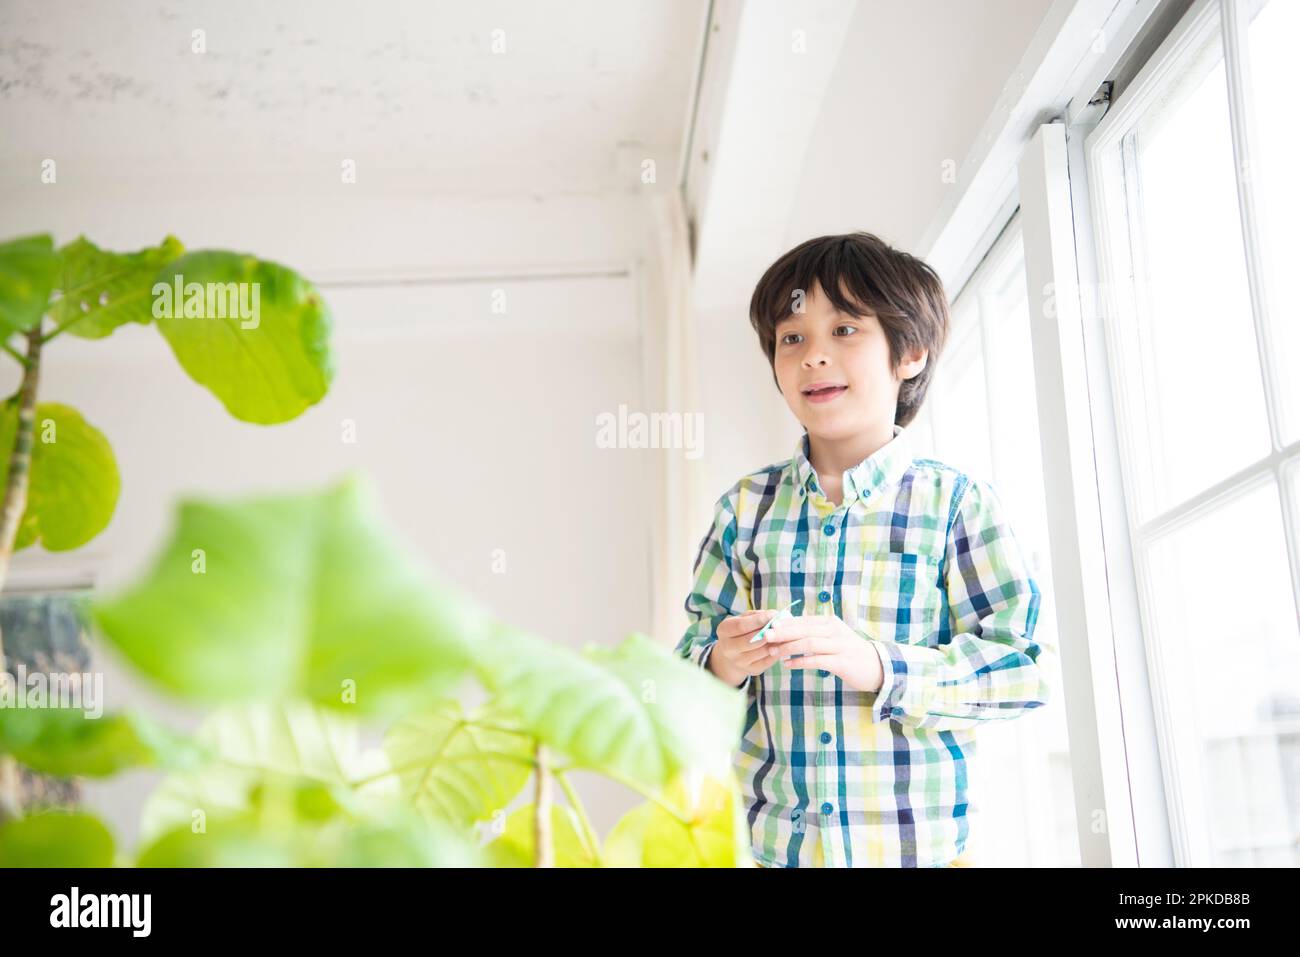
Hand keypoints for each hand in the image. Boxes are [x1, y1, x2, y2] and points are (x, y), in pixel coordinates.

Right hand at [707, 609, 783, 685]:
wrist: (733, 655)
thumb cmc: (741, 631)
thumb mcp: (743, 619)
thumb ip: (756, 615)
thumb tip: (774, 615)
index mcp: (723, 631)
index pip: (741, 626)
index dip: (758, 620)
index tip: (773, 614)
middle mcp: (727, 648)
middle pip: (750, 641)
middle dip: (767, 633)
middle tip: (780, 626)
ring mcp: (738, 662)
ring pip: (761, 651)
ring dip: (774, 643)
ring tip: (783, 634)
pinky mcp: (751, 670)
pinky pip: (767, 661)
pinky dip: (776, 652)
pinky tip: (781, 645)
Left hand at [760, 614, 884, 693]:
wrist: (877, 667)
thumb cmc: (848, 652)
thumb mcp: (832, 637)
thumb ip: (813, 633)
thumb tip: (786, 630)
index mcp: (829, 622)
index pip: (802, 620)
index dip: (784, 623)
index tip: (766, 626)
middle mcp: (834, 631)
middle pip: (803, 629)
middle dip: (782, 632)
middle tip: (764, 635)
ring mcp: (839, 645)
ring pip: (809, 643)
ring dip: (788, 647)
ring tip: (773, 652)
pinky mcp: (842, 662)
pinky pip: (817, 660)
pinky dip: (800, 662)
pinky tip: (788, 665)